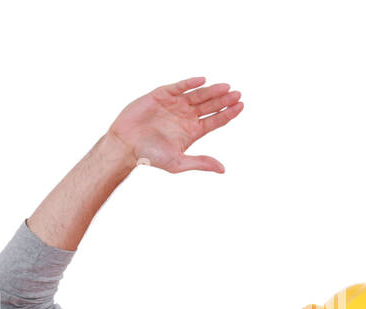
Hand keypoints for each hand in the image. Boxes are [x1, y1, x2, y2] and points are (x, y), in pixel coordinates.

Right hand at [108, 76, 242, 173]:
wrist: (125, 146)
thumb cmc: (149, 156)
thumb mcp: (177, 163)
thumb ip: (200, 162)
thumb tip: (222, 169)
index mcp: (192, 131)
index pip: (215, 119)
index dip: (228, 113)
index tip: (240, 105)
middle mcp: (186, 116)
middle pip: (210, 105)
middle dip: (224, 99)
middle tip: (236, 94)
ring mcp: (175, 104)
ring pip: (198, 95)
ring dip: (212, 90)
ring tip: (225, 87)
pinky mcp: (162, 95)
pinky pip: (179, 86)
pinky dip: (190, 83)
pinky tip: (202, 80)